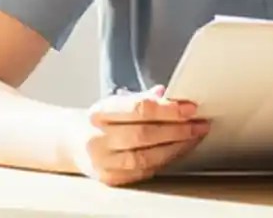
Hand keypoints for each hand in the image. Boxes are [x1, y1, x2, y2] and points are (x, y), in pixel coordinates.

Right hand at [62, 85, 209, 185]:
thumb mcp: (117, 102)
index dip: (168, 109)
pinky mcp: (110, 178)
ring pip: (145, 157)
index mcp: (100, 112)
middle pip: (144, 134)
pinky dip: (166, 160)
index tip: (190, 108)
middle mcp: (98, 138)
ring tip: (194, 137)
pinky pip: (144, 171)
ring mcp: (102, 161)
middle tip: (199, 124)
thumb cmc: (102, 120)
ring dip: (176, 147)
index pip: (138, 109)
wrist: (72, 142)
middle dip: (178, 129)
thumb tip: (170, 94)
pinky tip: (179, 150)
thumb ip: (144, 99)